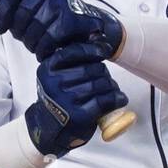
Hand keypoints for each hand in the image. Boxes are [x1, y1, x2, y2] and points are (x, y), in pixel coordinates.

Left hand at [0, 0, 122, 60]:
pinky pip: (47, 38)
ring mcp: (60, 0)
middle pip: (21, 14)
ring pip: (33, 28)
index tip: (1, 29)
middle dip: (19, 33)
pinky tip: (45, 52)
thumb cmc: (60, 15)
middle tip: (26, 41)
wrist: (94, 23)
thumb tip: (1, 21)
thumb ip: (22, 4)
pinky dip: (43, 49)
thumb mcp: (41, 2)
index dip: (1, 13)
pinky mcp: (70, 18)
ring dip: (31, 43)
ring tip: (36, 47)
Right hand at [25, 41, 128, 157]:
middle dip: (103, 72)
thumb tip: (98, 38)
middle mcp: (54, 83)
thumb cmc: (58, 98)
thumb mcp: (56, 76)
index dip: (94, 49)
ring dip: (111, 85)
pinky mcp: (79, 115)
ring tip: (111, 89)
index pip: (76, 51)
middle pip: (93, 68)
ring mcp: (66, 100)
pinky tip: (120, 98)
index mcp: (48, 69)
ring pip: (101, 83)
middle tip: (104, 78)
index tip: (104, 50)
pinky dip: (118, 98)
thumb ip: (72, 60)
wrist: (49, 130)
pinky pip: (106, 100)